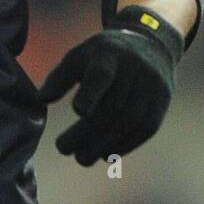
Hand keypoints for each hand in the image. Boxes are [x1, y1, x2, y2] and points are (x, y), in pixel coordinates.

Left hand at [35, 7, 183, 165]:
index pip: (102, 74)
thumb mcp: (80, 56)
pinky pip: (145, 129)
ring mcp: (152, 85)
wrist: (150, 45)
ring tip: (81, 158)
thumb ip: (60, 77)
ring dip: (104, 144)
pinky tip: (105, 155)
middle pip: (112, 106)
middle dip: (87, 132)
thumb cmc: (103, 55)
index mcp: (110, 53)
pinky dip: (124, 145)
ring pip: (129, 121)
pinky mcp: (162, 102)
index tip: (77, 112)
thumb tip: (41, 100)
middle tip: (63, 149)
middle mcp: (135, 68)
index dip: (91, 93)